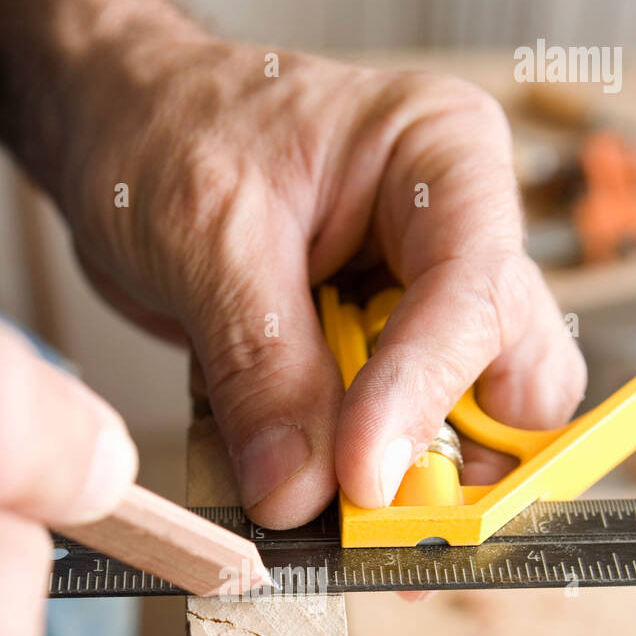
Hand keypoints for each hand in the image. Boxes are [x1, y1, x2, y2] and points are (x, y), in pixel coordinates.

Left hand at [67, 40, 585, 528]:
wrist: (117, 131)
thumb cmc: (164, 132)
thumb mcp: (204, 235)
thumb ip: (261, 367)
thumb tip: (299, 492)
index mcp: (444, 162)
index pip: (475, 297)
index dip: (423, 397)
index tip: (362, 478)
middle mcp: (455, 242)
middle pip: (517, 382)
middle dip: (453, 455)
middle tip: (366, 505)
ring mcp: (419, 313)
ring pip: (468, 433)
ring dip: (395, 482)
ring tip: (310, 492)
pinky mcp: (373, 370)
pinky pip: (390, 452)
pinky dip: (339, 482)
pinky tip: (281, 468)